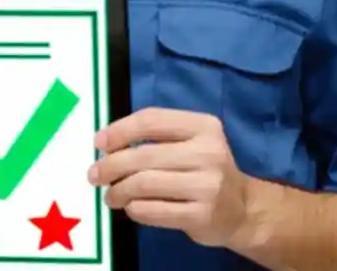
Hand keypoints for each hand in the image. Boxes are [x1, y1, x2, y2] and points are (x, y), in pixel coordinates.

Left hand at [87, 108, 252, 248]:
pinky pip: (152, 211)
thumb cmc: (205, 170)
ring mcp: (207, 185)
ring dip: (118, 190)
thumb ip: (158, 136)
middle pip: (144, 155)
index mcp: (204, 126)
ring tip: (111, 195)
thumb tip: (107, 143)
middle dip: (111, 165)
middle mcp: (209, 152)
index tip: (99, 143)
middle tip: (95, 175)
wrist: (241, 209)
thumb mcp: (192, 142)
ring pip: (144, 184)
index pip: (152, 120)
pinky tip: (131, 207)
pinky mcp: (202, 215)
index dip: (119, 130)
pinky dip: (134, 209)